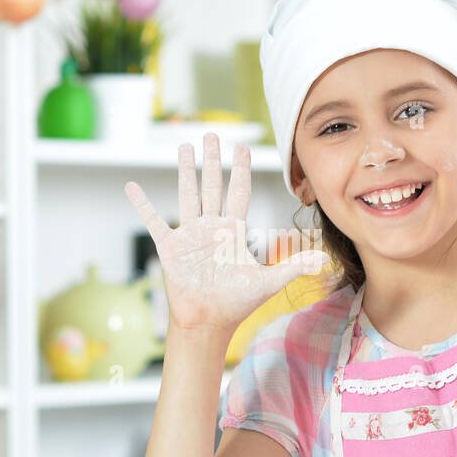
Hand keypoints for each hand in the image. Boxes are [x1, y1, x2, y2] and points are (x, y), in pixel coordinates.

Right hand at [125, 132, 332, 337]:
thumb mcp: (268, 281)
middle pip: (213, 185)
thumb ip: (293, 266)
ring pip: (188, 194)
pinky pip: (153, 221)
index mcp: (233, 230)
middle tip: (211, 134)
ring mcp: (189, 235)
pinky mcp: (170, 247)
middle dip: (213, 159)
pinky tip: (131, 187)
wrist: (209, 322)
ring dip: (185, 170)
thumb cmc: (237, 303)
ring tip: (184, 146)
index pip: (239, 191)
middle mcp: (211, 226)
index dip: (241, 169)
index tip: (242, 146)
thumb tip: (324, 260)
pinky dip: (142, 204)